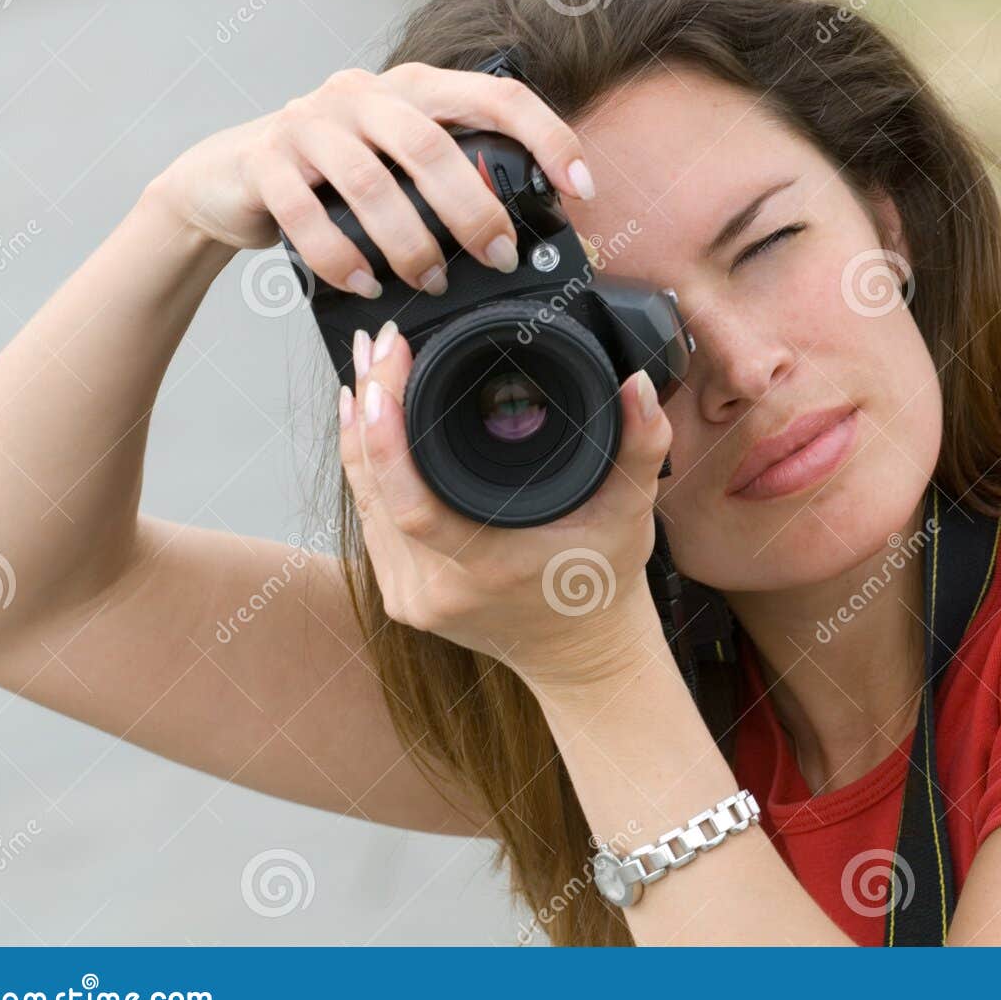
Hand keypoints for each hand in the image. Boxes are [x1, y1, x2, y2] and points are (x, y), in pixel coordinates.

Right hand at [144, 63, 595, 292]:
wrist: (225, 181)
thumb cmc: (332, 178)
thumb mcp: (396, 165)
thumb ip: (448, 178)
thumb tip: (522, 237)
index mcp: (412, 89)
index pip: (495, 94)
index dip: (546, 135)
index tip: (580, 187)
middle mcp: (361, 95)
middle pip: (432, 147)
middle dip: (473, 210)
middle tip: (498, 257)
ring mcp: (308, 124)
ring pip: (371, 183)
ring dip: (410, 242)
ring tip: (431, 281)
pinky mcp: (264, 163)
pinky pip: (307, 214)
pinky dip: (342, 258)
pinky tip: (366, 285)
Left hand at [339, 319, 673, 692]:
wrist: (584, 653)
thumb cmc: (604, 582)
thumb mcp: (631, 512)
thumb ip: (641, 446)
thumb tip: (638, 385)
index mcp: (488, 567)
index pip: (411, 501)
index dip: (387, 437)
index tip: (387, 372)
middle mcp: (437, 588)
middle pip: (374, 491)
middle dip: (368, 408)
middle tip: (376, 345)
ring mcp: (411, 596)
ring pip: (364, 501)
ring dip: (359, 432)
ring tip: (367, 368)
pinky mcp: (401, 594)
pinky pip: (370, 520)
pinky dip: (366, 467)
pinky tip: (365, 422)